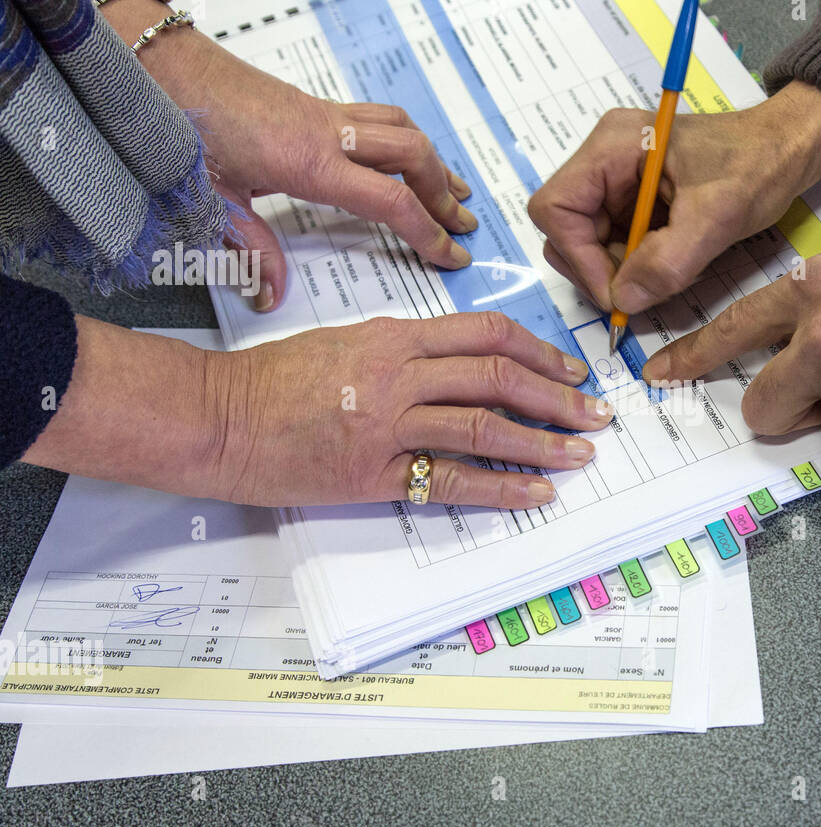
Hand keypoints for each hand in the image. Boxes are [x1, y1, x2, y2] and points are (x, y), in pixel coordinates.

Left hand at [102, 0, 475, 310]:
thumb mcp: (213, 199)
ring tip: (455, 191)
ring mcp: (327, 115)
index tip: (452, 257)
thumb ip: (249, 249)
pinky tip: (408, 156)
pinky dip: (407, 140)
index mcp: (312, 163)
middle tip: (464, 228)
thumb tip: (271, 296)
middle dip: (444, 196)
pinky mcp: (316, 106)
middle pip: (413, 158)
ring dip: (434, 163)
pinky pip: (381, 118)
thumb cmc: (186, 125)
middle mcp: (330, 133)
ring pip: (403, 131)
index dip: (428, 232)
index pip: (392, 201)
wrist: (163, 66)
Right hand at [209, 313, 611, 505]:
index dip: (540, 352)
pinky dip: (500, 485)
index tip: (571, 370)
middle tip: (596, 413)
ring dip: (542, 442)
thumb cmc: (276, 378)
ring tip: (580, 454)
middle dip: (558, 397)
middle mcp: (400, 373)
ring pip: (484, 425)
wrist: (218, 416)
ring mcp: (387, 422)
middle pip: (499, 376)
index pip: (487, 333)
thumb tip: (463, 363)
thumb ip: (406, 349)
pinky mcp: (373, 471)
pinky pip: (451, 478)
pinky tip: (535, 493)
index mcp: (396, 335)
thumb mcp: (348, 341)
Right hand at [528, 82, 820, 313]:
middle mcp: (605, 161)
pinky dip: (636, 267)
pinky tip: (671, 264)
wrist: (790, 148)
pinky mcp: (634, 202)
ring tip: (666, 273)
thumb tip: (622, 299)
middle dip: (597, 269)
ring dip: (619, 271)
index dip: (578, 258)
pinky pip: (616, 245)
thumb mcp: (717, 216)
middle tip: (642, 291)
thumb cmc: (759, 164)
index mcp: (612, 147)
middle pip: (565, 230)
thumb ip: (668, 260)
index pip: (556, 208)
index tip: (616, 294)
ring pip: (589, 244)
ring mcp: (617, 182)